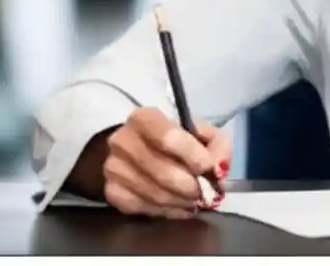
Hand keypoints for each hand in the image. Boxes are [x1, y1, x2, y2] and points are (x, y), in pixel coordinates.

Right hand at [102, 107, 231, 218]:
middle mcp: (122, 140)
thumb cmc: (178, 141)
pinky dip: (168, 211)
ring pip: (155, 194)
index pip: (167, 137)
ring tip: (195, 200)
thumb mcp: (203, 133)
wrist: (142, 152)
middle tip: (205, 192)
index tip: (208, 167)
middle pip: (162, 172)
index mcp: (144, 118)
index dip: (192, 155)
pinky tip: (179, 206)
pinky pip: (144, 208)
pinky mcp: (112, 192)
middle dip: (191, 187)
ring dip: (182, 201)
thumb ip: (217, 146)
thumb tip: (218, 170)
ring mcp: (113, 167)